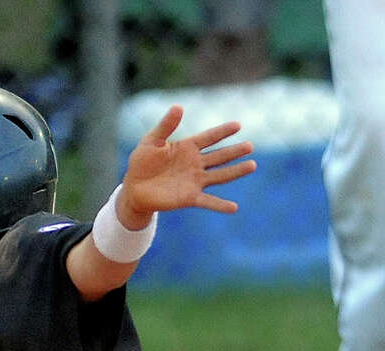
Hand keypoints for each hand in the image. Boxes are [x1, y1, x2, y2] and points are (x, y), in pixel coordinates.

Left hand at [118, 105, 256, 228]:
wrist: (134, 188)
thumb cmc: (142, 163)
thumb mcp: (151, 141)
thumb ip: (165, 126)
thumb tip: (178, 106)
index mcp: (187, 148)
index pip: (209, 137)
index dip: (222, 132)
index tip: (237, 125)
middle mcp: (195, 163)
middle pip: (219, 156)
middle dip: (234, 151)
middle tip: (250, 146)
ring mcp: (195, 181)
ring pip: (220, 175)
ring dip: (235, 171)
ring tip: (252, 165)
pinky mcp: (189, 197)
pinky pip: (208, 201)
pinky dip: (220, 205)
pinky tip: (234, 207)